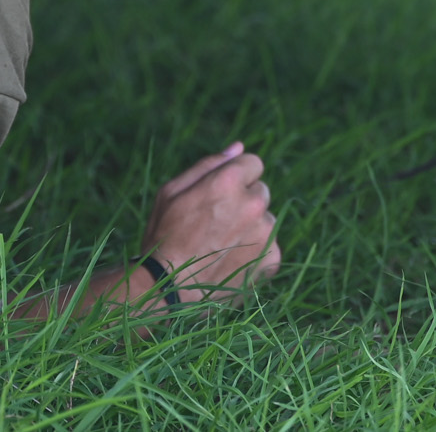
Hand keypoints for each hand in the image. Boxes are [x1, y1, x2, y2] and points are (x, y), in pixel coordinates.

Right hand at [139, 142, 279, 303]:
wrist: (167, 289)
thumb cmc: (164, 236)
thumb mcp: (172, 191)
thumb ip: (209, 165)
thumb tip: (238, 146)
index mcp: (229, 181)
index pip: (254, 163)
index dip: (235, 177)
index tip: (219, 195)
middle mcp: (253, 203)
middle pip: (260, 191)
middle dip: (244, 201)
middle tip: (216, 223)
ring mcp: (265, 233)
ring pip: (265, 220)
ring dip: (250, 227)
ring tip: (220, 247)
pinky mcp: (272, 259)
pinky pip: (269, 246)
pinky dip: (255, 252)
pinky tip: (230, 262)